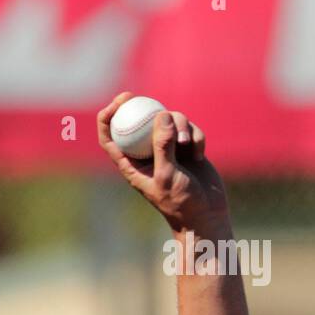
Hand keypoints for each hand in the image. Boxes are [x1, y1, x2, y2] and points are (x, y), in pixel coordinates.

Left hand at [97, 91, 230, 233]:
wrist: (205, 215)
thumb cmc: (179, 202)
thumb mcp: (167, 174)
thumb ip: (163, 145)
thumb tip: (161, 115)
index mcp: (130, 163)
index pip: (111, 136)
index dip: (109, 115)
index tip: (121, 100)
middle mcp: (146, 154)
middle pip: (140, 121)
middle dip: (146, 107)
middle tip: (148, 99)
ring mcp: (168, 149)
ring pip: (170, 121)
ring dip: (182, 126)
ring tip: (189, 145)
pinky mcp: (187, 148)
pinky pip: (190, 129)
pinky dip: (197, 137)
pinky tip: (200, 154)